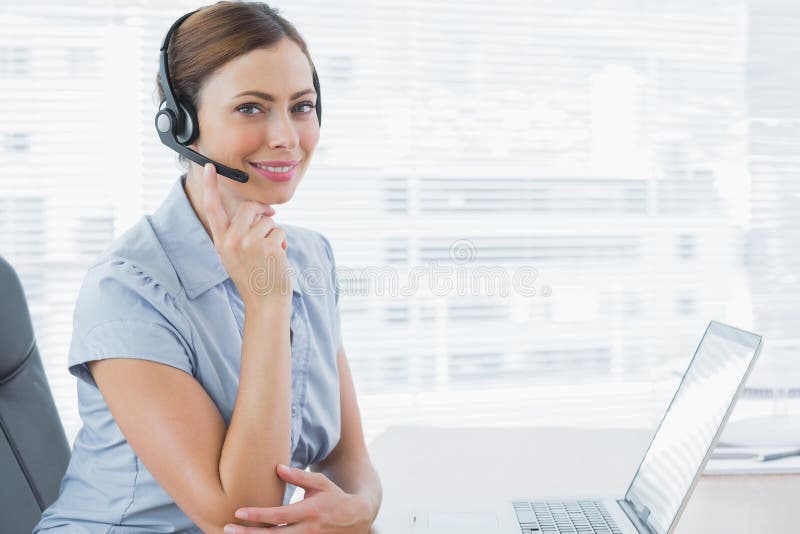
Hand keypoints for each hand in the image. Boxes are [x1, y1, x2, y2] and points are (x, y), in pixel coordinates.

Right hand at [202, 163, 291, 308]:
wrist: (265, 303)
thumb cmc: (253, 277)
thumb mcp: (236, 254)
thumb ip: (238, 232)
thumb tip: (258, 210)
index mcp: (220, 241)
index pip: (212, 208)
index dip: (211, 186)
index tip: (210, 167)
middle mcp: (231, 240)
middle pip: (249, 207)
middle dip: (262, 212)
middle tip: (269, 219)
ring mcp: (249, 243)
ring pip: (267, 220)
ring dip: (274, 233)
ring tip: (269, 253)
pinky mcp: (268, 246)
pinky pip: (280, 230)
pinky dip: (282, 242)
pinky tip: (277, 258)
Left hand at [224, 464, 371, 532]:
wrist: (357, 519)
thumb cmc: (335, 497)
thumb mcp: (320, 484)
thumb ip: (299, 476)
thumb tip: (277, 468)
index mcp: (309, 511)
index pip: (278, 515)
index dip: (257, 515)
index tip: (238, 512)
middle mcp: (307, 530)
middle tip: (227, 528)